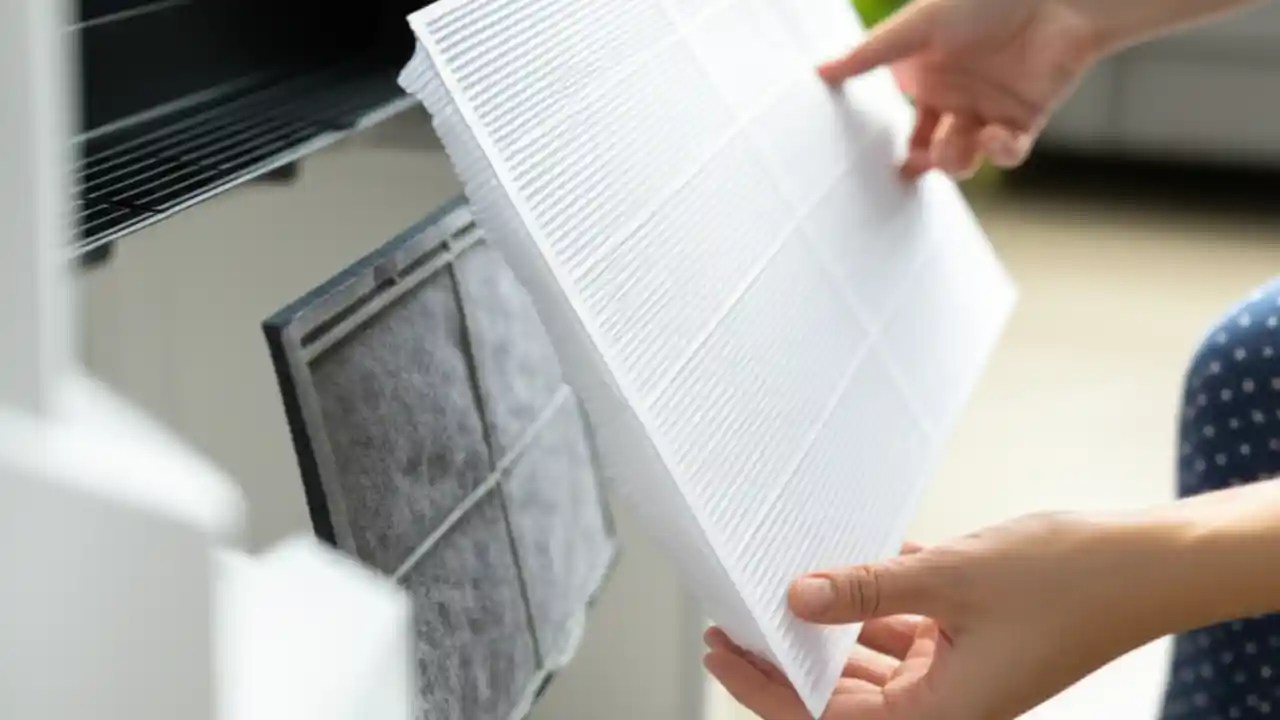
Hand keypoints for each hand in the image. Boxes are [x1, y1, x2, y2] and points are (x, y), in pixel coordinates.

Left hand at [704, 513, 1175, 718]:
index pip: (828, 716)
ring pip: (872, 656)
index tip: (723, 649)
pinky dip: (879, 598)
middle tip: (738, 612)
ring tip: (784, 580)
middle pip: (843, 689)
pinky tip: (850, 562)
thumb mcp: (950, 578)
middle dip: (790, 650)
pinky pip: (908, 626)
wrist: (1148, 564)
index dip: (767, 686)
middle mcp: (946, 703)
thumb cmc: (1069, 582)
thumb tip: (799, 596)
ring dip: (832, 621)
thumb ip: (868, 589)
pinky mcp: (973, 639)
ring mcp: (960, 671)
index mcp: (941, 715)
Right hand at [821, 0, 1102, 178]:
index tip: (880, 162)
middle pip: (933, 148)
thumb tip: (819, 72)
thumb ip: (869, 56)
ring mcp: (991, 109)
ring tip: (953, 149)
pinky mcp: (1025, 119)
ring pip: (965, 157)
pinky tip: (992, 137)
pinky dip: (998, 154)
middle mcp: (956, 97)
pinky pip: (1007, 153)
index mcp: (927, 76)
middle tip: (912, 167)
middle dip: (923, 163)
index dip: (894, 145)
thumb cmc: (982, 0)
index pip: (905, 124)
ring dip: (955, 162)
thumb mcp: (917, 27)